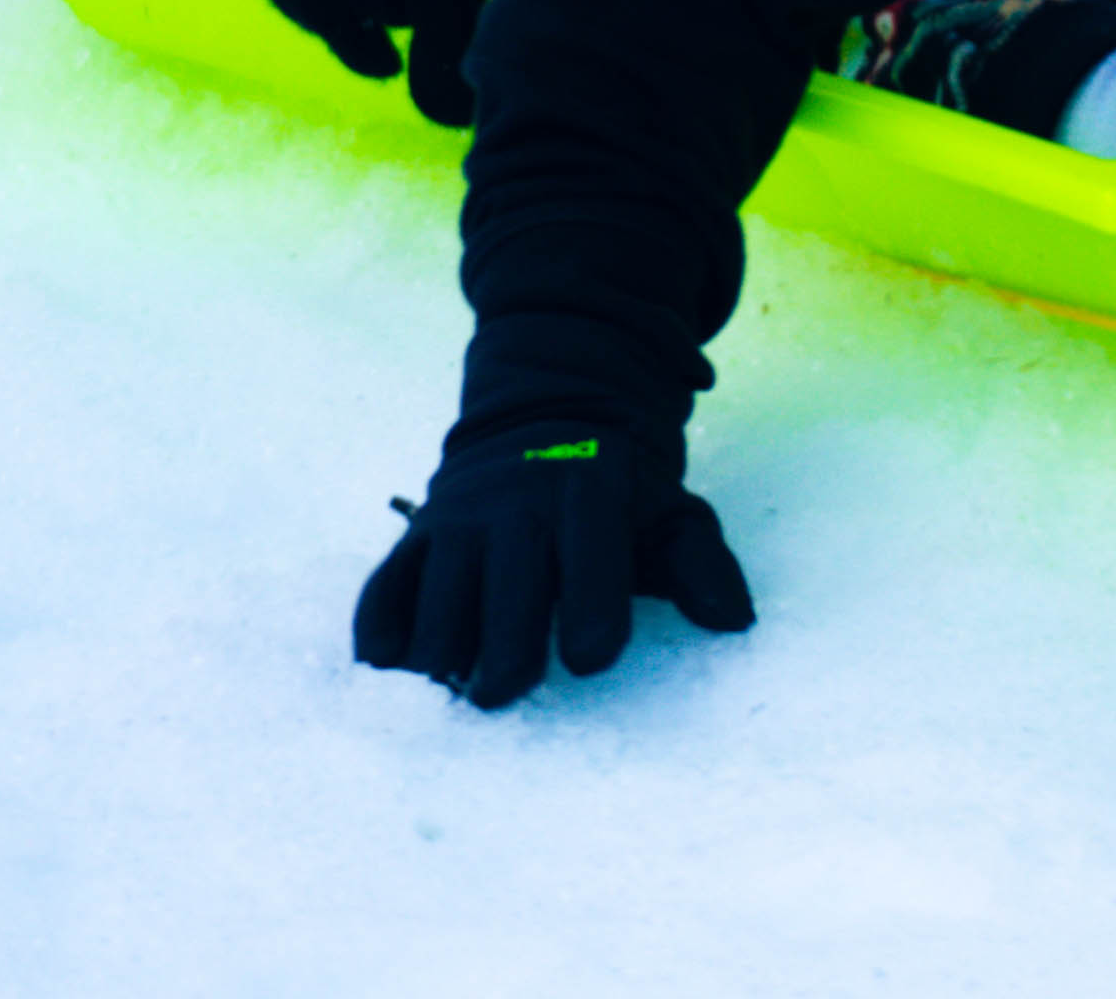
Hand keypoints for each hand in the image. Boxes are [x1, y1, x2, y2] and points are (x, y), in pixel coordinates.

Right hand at [351, 412, 754, 707]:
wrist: (545, 419)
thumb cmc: (619, 495)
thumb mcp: (671, 513)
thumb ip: (703, 566)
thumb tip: (732, 621)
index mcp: (588, 493)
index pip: (588, 563)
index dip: (589, 617)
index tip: (588, 661)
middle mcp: (515, 503)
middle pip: (503, 594)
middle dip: (504, 654)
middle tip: (504, 696)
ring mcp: (457, 518)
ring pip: (436, 601)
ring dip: (441, 657)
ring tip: (455, 695)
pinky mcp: (414, 536)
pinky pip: (383, 593)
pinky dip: (382, 638)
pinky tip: (396, 673)